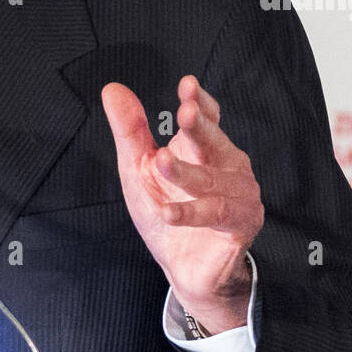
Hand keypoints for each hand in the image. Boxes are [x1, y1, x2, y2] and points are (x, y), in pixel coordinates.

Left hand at [101, 76, 262, 334]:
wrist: (185, 267)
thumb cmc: (167, 213)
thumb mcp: (139, 169)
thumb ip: (131, 131)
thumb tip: (112, 90)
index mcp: (205, 148)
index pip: (208, 118)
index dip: (200, 102)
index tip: (187, 85)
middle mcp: (228, 166)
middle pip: (214, 141)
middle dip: (200, 126)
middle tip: (184, 112)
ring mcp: (238, 194)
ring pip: (211, 180)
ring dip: (185, 172)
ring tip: (159, 163)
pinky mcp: (240, 224)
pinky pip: (216, 214)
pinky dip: (190, 213)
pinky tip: (167, 212)